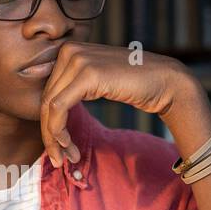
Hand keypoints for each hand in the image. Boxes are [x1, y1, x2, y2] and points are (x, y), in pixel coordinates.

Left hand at [39, 42, 205, 166]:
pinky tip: (68, 145)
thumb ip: (73, 88)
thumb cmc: (134, 84)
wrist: (165, 80)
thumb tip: (49, 111)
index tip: (58, 147)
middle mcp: (69, 50)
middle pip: (45, 100)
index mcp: (68, 50)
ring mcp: (78, 60)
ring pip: (49, 106)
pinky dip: (59, 131)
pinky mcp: (87, 74)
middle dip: (49, 134)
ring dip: (54, 138)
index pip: (47, 92)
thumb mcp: (96, 82)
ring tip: (65, 157)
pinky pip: (59, 108)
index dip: (47, 123)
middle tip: (58, 158)